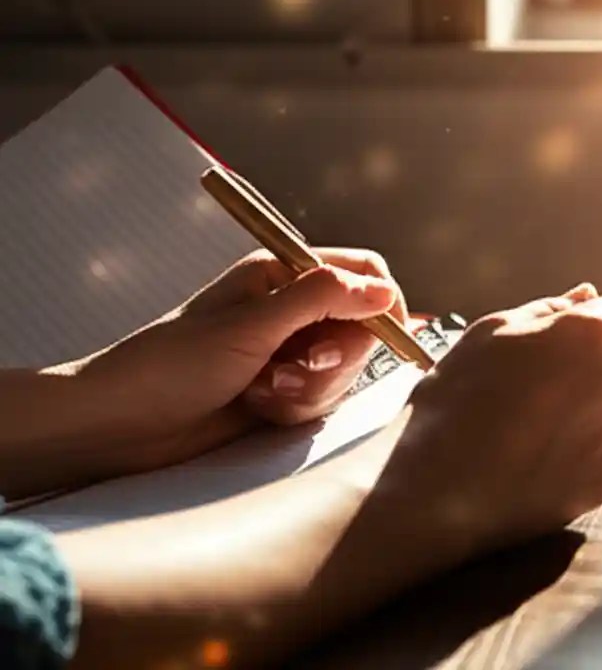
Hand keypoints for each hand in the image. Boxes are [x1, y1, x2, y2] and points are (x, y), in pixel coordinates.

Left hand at [76, 248, 409, 476]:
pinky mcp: (284, 387)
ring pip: (344, 369)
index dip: (382, 304)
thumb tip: (384, 291)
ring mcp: (289, 349)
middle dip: (334, 359)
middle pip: (362, 327)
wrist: (123, 423)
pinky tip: (257, 406)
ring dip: (311, 387)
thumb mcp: (250, 325)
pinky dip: (296, 406)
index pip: (363, 272)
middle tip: (293, 370)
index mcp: (282, 273)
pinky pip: (323, 397)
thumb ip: (320, 299)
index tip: (385, 337)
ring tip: (262, 392)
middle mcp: (292, 307)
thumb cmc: (171, 364)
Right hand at [379, 283, 601, 556]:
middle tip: (523, 397)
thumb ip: (548, 309)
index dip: (579, 330)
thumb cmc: (455, 400)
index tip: (548, 349)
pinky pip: (594, 461)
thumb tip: (587, 295)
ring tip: (519, 437)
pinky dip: (570, 462)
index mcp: (591, 336)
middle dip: (578, 375)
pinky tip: (527, 466)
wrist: (436, 491)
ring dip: (575, 419)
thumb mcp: (488, 332)